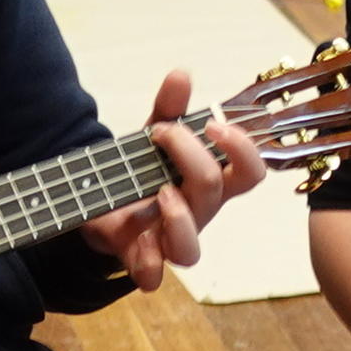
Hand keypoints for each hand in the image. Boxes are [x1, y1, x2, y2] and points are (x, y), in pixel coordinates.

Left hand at [76, 68, 260, 291]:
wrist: (99, 203)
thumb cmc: (140, 170)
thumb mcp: (153, 132)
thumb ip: (168, 107)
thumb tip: (181, 74)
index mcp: (212, 182)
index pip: (250, 171)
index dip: (243, 149)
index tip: (215, 124)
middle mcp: (198, 213)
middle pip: (215, 192)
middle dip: (192, 156)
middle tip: (163, 133)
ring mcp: (170, 239)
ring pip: (191, 249)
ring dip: (179, 217)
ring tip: (160, 192)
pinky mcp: (140, 258)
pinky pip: (153, 276)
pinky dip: (149, 264)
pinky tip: (141, 242)